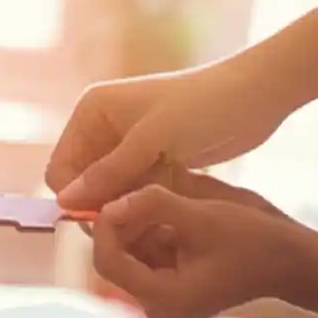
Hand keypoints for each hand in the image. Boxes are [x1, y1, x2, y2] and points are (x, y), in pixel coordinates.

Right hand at [47, 60, 289, 209]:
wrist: (255, 96)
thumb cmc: (201, 107)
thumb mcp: (150, 141)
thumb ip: (108, 173)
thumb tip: (65, 201)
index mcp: (91, 112)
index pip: (61, 169)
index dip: (76, 197)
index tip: (104, 220)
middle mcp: (102, 127)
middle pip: (82, 183)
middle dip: (101, 205)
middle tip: (133, 221)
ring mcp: (127, 144)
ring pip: (109, 191)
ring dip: (125, 206)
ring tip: (154, 215)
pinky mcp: (151, 158)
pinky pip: (133, 190)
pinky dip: (143, 202)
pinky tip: (164, 208)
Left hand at [90, 174, 307, 317]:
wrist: (293, 262)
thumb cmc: (254, 240)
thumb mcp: (201, 216)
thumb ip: (152, 205)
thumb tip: (111, 202)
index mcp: (164, 299)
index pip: (108, 262)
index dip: (104, 226)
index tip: (116, 195)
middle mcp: (159, 310)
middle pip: (115, 261)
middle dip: (122, 224)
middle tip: (133, 191)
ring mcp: (166, 304)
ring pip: (128, 257)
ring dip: (135, 226)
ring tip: (154, 199)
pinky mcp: (173, 293)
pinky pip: (146, 260)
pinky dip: (150, 234)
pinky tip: (167, 214)